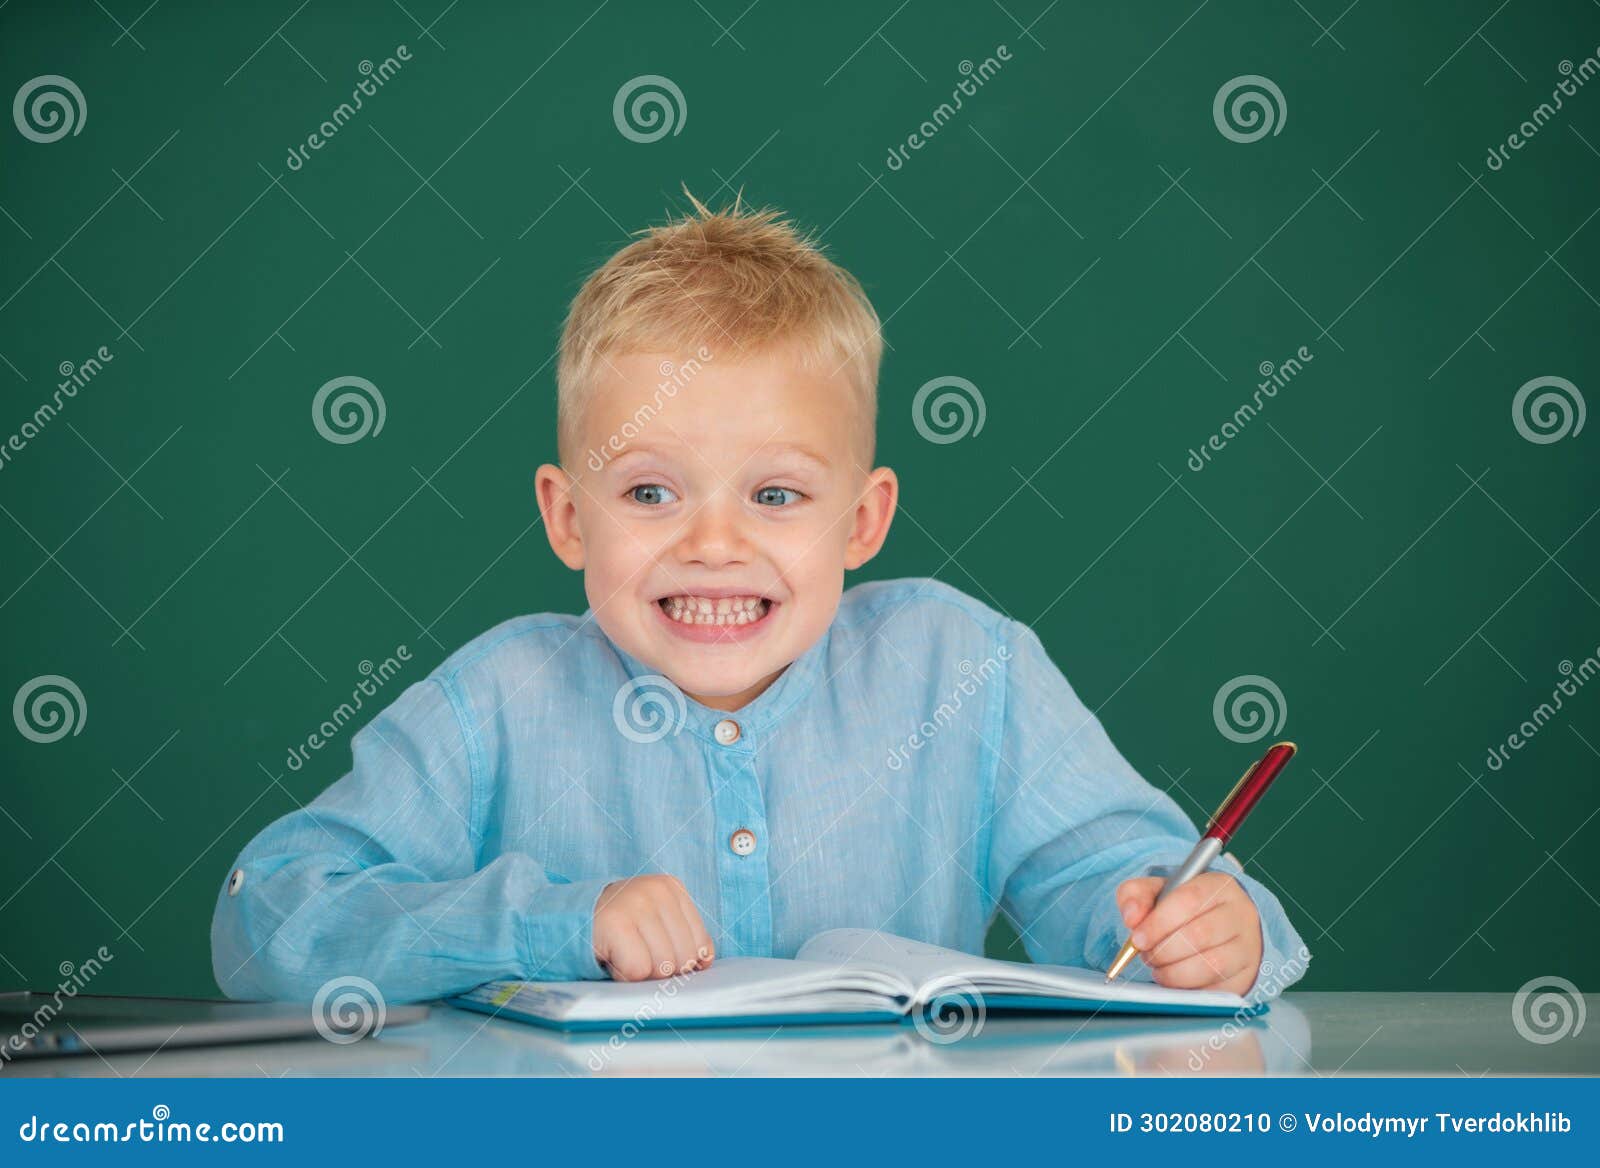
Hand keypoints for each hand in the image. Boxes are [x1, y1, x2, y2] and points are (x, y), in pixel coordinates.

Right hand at [592, 875, 714, 981]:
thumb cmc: (620, 927)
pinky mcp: (615, 923)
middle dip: (663, 971)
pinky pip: (638, 969)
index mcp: (672, 888)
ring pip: (662, 965)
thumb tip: (704, 962)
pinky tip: (615, 960)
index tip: (661, 957)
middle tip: (640, 958)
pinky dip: (626, 975)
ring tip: (626, 956)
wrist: (570, 919)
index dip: (684, 963)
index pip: (701, 944)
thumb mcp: (657, 923)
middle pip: (683, 957)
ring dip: (643, 974)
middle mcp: (656, 891)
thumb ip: (685, 939)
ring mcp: (635, 904)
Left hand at [1115, 871, 1262, 995]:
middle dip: (1163, 950)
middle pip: (1199, 935)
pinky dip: (1190, 989)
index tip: (1138, 938)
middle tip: (1147, 955)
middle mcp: (1240, 914)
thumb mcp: (1157, 892)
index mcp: (1218, 886)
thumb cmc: (1182, 909)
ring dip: (1174, 972)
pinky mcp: (1246, 976)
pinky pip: (1217, 989)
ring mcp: (1248, 946)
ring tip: (1159, 968)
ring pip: (1211, 965)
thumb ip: (1135, 895)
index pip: (1188, 900)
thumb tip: (1132, 917)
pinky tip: (1176, 981)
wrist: (1218, 929)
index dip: (1158, 923)